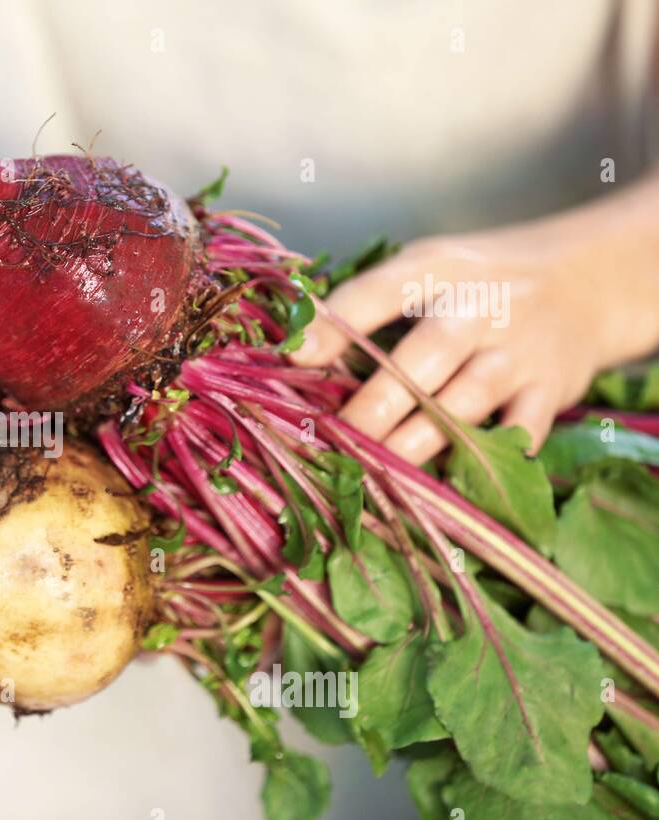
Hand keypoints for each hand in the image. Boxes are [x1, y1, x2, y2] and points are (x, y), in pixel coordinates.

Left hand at [290, 202, 658, 463]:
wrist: (591, 281)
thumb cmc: (479, 283)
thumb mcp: (426, 270)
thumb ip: (369, 307)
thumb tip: (293, 355)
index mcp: (437, 269)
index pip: (380, 292)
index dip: (335, 325)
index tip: (293, 358)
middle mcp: (481, 306)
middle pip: (426, 356)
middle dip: (378, 403)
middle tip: (335, 437)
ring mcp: (519, 351)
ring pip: (467, 402)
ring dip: (418, 441)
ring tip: (374, 471)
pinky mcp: (552, 391)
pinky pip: (519, 435)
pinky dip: (486, 464)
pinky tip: (445, 485)